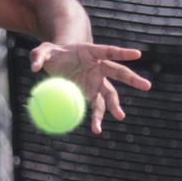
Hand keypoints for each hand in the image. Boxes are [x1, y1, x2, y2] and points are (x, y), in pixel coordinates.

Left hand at [29, 42, 152, 133]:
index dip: (123, 53)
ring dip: (114, 106)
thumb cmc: (54, 53)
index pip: (110, 51)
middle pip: (119, 73)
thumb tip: (34, 67)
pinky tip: (96, 129)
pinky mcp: (91, 93)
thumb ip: (38, 56)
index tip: (138, 54)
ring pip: (110, 94)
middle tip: (147, 86)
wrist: (59, 61)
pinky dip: (96, 118)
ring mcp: (97, 81)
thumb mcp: (43, 51)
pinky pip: (97, 107)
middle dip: (133, 80)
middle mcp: (99, 67)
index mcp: (92, 53)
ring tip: (120, 117)